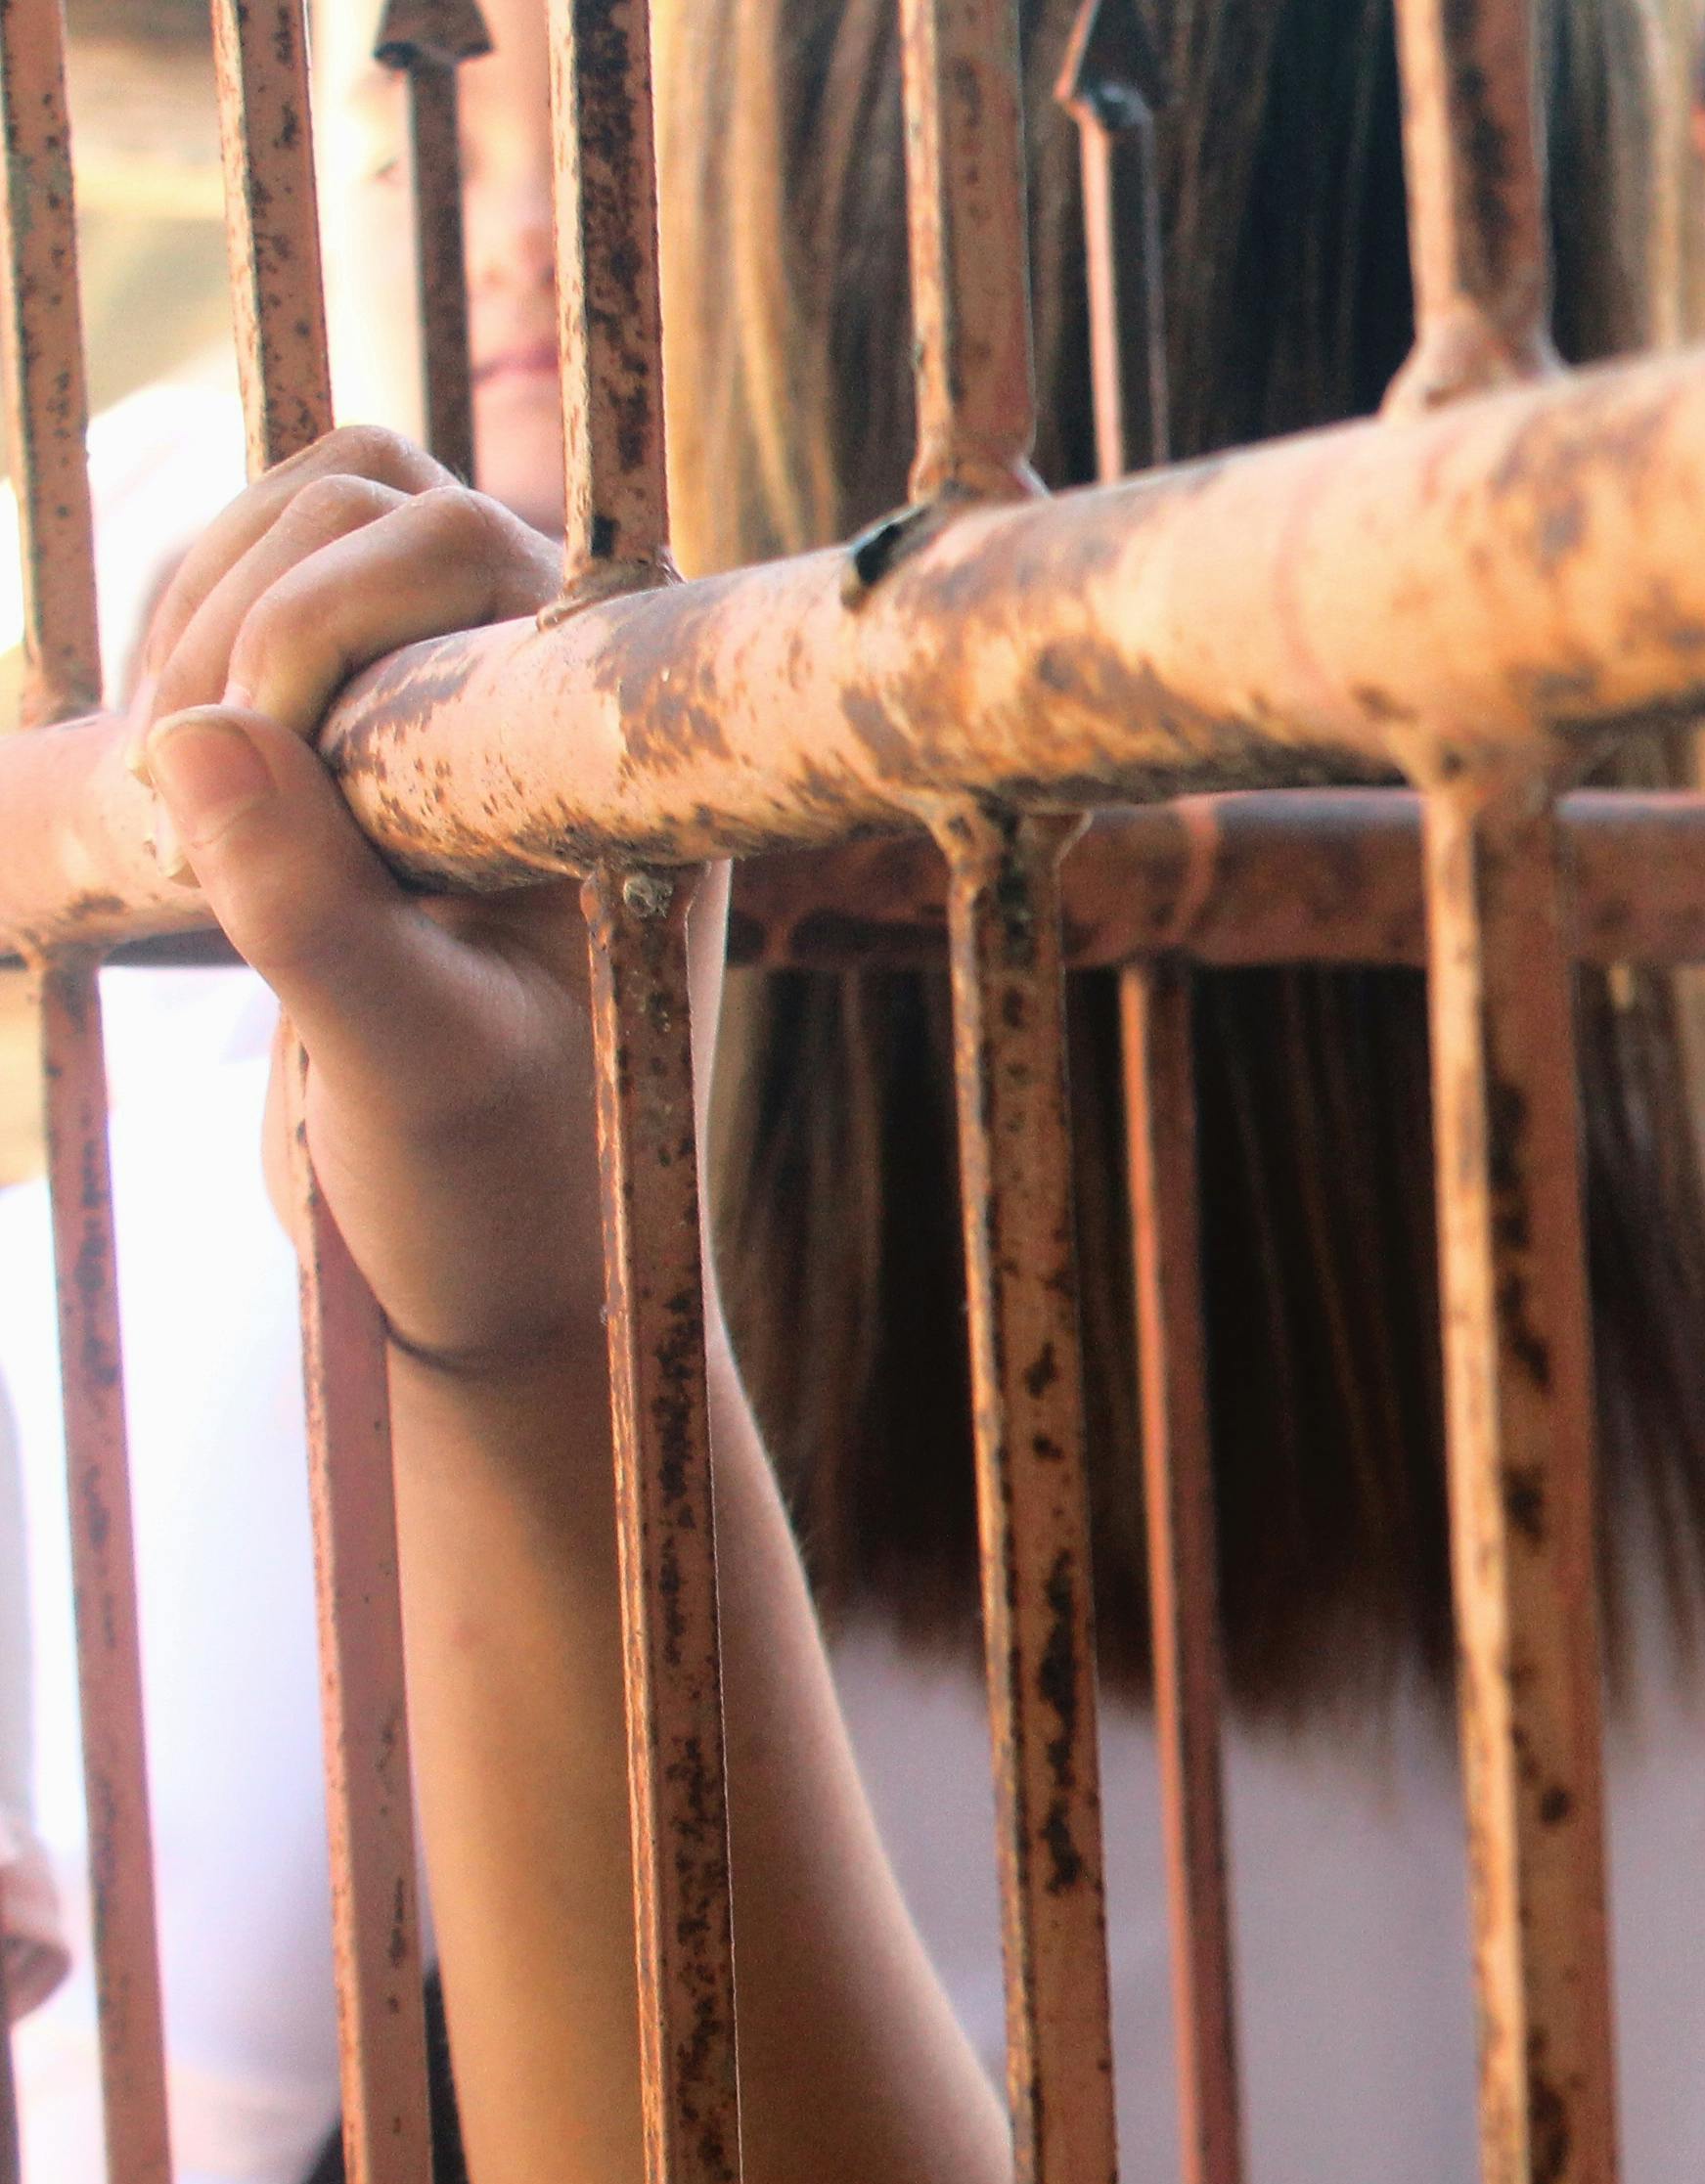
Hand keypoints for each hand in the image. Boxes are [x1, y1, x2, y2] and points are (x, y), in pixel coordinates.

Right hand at [127, 428, 649, 1384]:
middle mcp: (561, 680)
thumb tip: (196, 738)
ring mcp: (465, 677)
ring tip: (176, 804)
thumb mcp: (407, 1069)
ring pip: (294, 518)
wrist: (487, 1249)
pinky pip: (249, 581)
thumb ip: (316, 919)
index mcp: (620, 743)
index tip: (240, 758)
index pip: (461, 546)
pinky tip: (169, 776)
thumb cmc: (495, 1180)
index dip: (312, 620)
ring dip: (192, 623)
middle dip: (236, 621)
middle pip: (362, 498)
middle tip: (186, 800)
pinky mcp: (371, 711)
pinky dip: (177, 643)